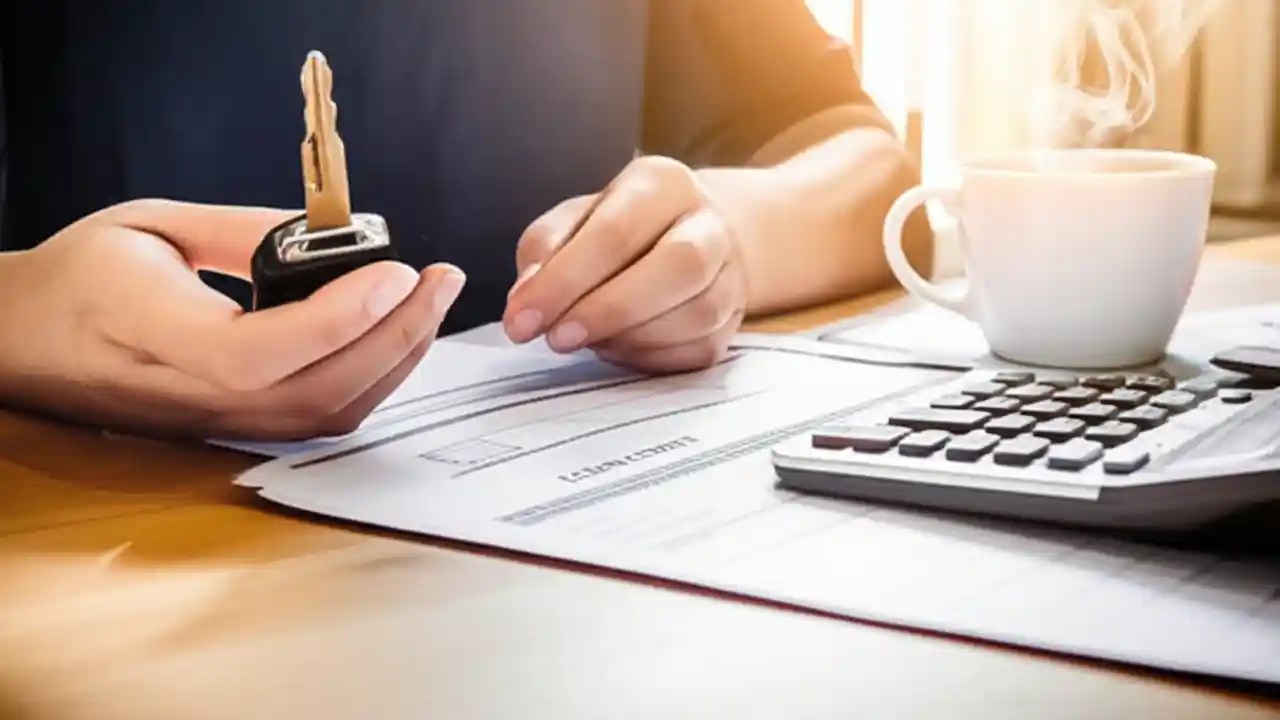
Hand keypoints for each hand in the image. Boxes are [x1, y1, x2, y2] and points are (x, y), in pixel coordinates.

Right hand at [0, 199, 464, 439]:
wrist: (26, 344)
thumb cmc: (81, 276)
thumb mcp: (148, 224)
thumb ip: (241, 230)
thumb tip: (335, 239)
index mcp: (142, 326)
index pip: (253, 352)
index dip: (335, 320)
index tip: (396, 272)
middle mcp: (184, 393)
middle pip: (313, 391)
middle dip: (396, 333)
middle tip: (442, 277)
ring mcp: (212, 424)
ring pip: (328, 413)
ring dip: (397, 356)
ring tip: (432, 299)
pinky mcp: (236, 432)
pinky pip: (322, 418)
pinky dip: (375, 377)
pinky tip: (397, 333)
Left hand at [503, 156, 747, 371]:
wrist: (695, 235)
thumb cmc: (622, 227)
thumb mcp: (576, 218)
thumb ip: (545, 250)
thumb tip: (526, 299)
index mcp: (663, 183)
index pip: (615, 232)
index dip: (563, 282)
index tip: (520, 321)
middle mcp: (708, 223)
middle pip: (677, 267)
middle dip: (608, 310)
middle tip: (558, 340)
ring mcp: (731, 273)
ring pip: (697, 314)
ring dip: (632, 338)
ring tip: (589, 341)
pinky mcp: (734, 320)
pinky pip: (701, 349)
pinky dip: (652, 358)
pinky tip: (619, 349)